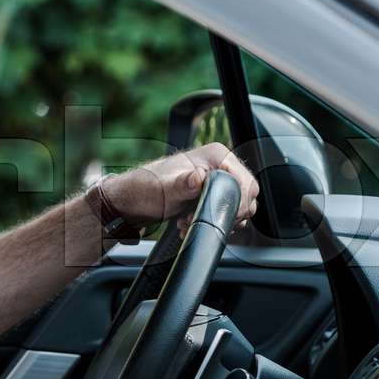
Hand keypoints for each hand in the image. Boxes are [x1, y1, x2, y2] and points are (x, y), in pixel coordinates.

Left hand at [101, 143, 259, 234]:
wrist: (132, 202)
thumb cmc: (144, 189)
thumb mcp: (163, 188)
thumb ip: (182, 184)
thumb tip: (199, 177)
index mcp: (215, 155)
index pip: (245, 181)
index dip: (235, 202)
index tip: (216, 214)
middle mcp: (221, 165)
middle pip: (247, 195)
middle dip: (225, 213)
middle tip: (198, 219)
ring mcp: (219, 181)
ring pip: (239, 207)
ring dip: (217, 220)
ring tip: (190, 221)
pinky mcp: (214, 196)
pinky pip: (227, 213)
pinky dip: (212, 223)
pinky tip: (190, 224)